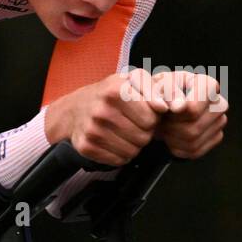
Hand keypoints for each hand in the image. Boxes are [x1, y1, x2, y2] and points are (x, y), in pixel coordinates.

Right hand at [45, 69, 165, 165]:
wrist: (75, 109)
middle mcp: (102, 110)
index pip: (151, 118)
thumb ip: (156, 89)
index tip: (143, 111)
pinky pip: (119, 160)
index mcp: (116, 90)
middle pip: (143, 137)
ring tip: (123, 131)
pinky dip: (120, 153)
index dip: (151, 117)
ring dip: (133, 144)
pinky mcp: (87, 147)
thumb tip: (167, 107)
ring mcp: (93, 130)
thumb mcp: (133, 81)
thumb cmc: (110, 94)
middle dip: (143, 131)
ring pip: (133, 151)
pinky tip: (113, 140)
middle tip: (132, 122)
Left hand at [147, 70, 227, 159]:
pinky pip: (195, 151)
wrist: (163, 108)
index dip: (180, 111)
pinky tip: (174, 136)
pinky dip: (178, 147)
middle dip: (173, 126)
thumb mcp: (159, 87)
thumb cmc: (163, 94)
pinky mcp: (216, 138)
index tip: (170, 111)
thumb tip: (179, 106)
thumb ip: (168, 92)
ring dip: (172, 137)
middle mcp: (219, 103)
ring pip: (193, 140)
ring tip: (167, 126)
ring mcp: (220, 122)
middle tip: (164, 119)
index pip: (196, 106)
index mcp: (207, 85)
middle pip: (194, 126)